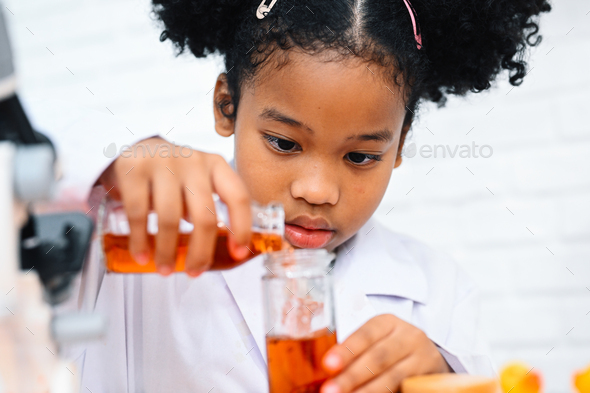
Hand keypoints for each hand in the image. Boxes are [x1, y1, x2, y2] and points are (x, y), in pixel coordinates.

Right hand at [98, 136, 251, 275]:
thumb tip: (212, 252)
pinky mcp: (134, 170)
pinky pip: (139, 213)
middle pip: (204, 215)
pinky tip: (141, 254)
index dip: (241, 228)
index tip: (237, 253)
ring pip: (171, 218)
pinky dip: (140, 240)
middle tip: (195, 271)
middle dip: (200, 251)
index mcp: (215, 165)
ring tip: (165, 268)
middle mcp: (193, 162)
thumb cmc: (170, 174)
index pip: (238, 197)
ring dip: (167, 250)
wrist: (132, 147)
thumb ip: (206, 210)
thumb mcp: (195, 184)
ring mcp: (163, 163)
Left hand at [320, 314, 450, 392]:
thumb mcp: (375, 341)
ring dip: (367, 391)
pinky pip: (406, 388)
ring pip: (393, 377)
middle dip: (352, 376)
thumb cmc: (390, 348)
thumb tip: (327, 371)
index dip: (346, 350)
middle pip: (378, 357)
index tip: (328, 365)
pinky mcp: (430, 378)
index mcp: (389, 322)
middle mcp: (408, 336)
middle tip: (330, 390)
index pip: (366, 334)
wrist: (428, 357)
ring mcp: (423, 358)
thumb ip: (354, 353)